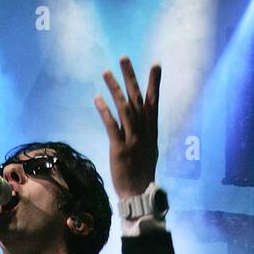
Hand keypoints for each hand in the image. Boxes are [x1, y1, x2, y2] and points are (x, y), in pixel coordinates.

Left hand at [94, 57, 159, 198]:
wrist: (138, 196)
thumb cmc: (141, 175)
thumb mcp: (148, 151)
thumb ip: (144, 134)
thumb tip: (141, 123)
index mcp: (151, 132)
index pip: (153, 103)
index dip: (154, 83)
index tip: (155, 64)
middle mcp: (144, 133)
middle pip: (137, 100)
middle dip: (131, 77)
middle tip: (124, 58)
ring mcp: (133, 140)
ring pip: (124, 109)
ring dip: (115, 89)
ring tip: (106, 72)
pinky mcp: (120, 150)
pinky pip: (112, 126)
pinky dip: (105, 111)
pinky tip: (98, 98)